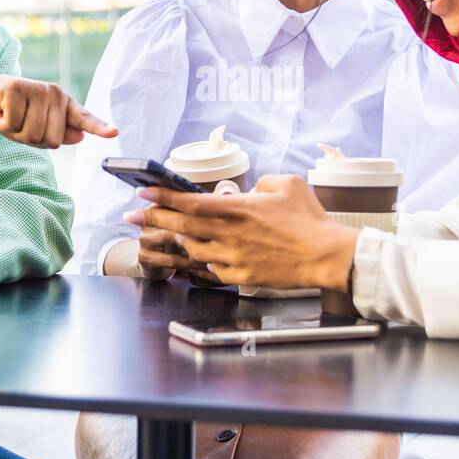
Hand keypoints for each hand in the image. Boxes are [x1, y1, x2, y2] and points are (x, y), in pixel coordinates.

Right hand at [0, 74, 116, 147]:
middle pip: (53, 139)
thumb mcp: (36, 129)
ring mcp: (37, 89)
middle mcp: (54, 94)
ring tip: (10, 116)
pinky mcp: (17, 88)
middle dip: (32, 140)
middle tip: (20, 123)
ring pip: (34, 134)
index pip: (84, 119)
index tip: (114, 133)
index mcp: (63, 104)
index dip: (99, 127)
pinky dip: (2, 124)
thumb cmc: (12, 114)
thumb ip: (58, 134)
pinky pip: (13, 124)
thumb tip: (80, 135)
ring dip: (16, 133)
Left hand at [125, 175, 358, 290]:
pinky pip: (212, 270)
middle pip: (182, 226)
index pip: (190, 202)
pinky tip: (197, 257)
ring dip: (177, 240)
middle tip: (133, 216)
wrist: (326, 256)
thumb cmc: (310, 220)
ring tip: (168, 234)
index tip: (143, 192)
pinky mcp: (241, 277)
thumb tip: (251, 189)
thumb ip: (263, 181)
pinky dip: (201, 262)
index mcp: (238, 208)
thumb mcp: (288, 184)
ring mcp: (234, 258)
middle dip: (153, 219)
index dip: (163, 197)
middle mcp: (230, 234)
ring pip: (193, 250)